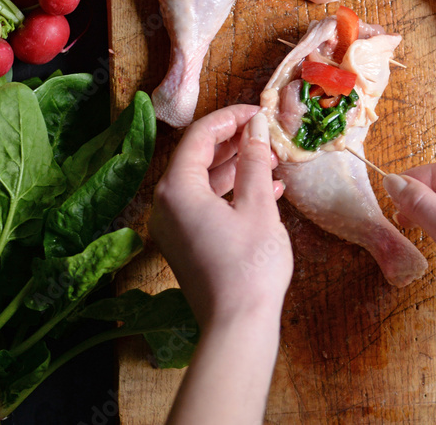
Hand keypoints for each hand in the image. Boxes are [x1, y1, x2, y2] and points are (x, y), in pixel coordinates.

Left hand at [150, 105, 292, 329]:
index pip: (199, 136)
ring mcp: (173, 226)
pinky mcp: (185, 243)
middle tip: (265, 132)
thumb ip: (255, 161)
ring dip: (236, 167)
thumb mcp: (258, 206)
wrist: (237, 324)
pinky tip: (266, 189)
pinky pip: (205, 205)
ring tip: (270, 158)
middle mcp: (165, 205)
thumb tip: (257, 128)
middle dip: (234, 142)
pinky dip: (231, 193)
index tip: (258, 112)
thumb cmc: (249, 266)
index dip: (231, 118)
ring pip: (203, 182)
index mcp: (176, 189)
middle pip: (197, 157)